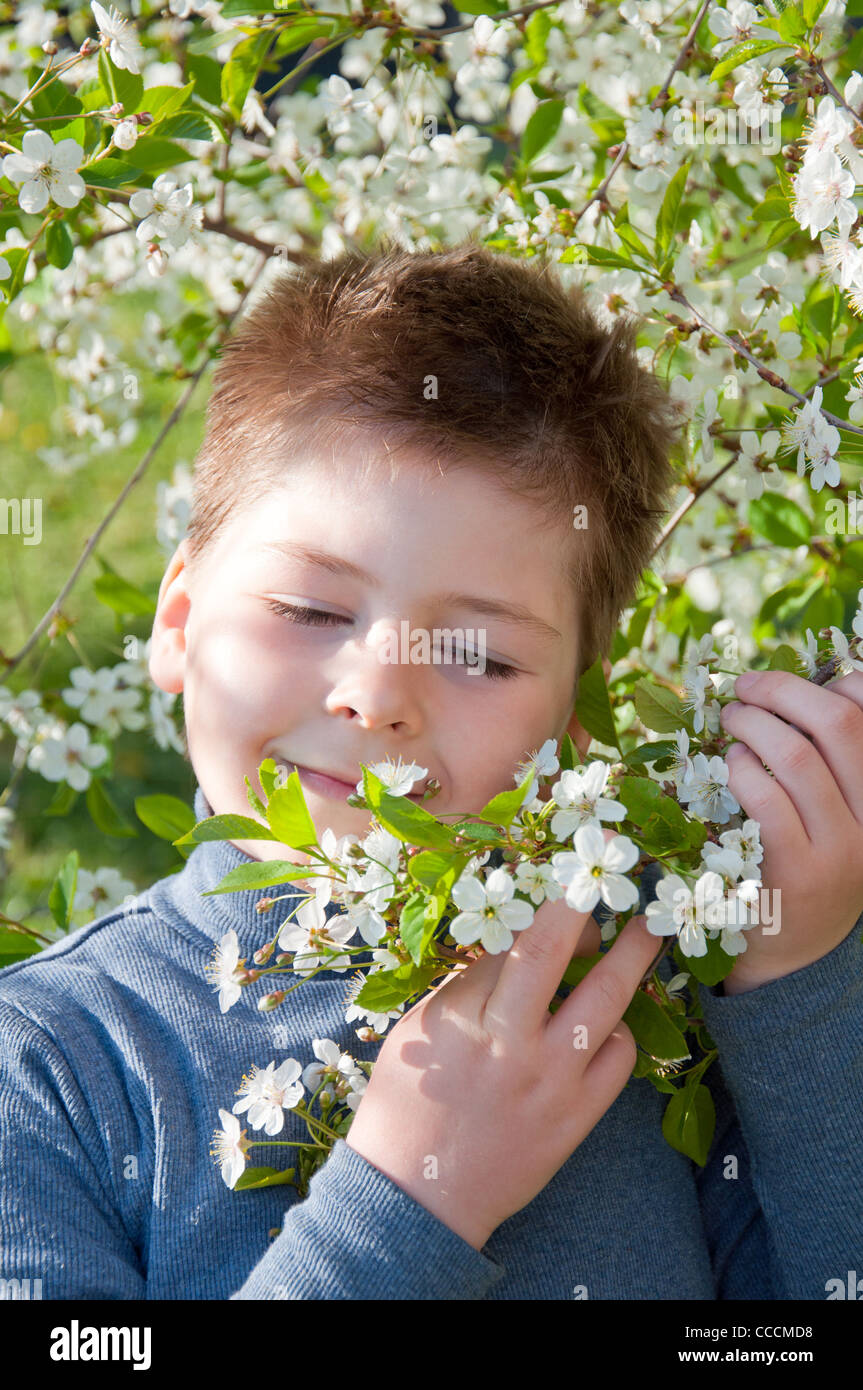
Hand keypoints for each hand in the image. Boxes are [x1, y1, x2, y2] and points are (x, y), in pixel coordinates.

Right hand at [345, 900, 657, 1250]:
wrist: (419, 1198)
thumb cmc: (405, 1106)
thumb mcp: (417, 1032)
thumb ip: (465, 988)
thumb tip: (511, 945)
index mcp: (462, 1018)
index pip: (508, 944)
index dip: (539, 909)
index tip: (561, 885)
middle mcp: (510, 1043)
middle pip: (553, 954)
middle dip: (586, 908)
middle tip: (613, 879)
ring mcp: (551, 1081)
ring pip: (606, 1002)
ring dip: (633, 958)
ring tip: (650, 932)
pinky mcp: (577, 1117)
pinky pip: (619, 1058)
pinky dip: (620, 1030)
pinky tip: (610, 1022)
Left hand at [719, 667, 862, 992]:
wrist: (793, 957)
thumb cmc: (805, 866)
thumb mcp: (834, 814)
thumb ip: (825, 761)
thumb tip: (796, 689)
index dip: (843, 683)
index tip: (802, 679)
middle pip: (837, 723)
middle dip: (783, 690)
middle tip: (745, 687)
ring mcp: (840, 848)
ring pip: (796, 755)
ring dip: (752, 723)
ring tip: (731, 720)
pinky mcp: (797, 873)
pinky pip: (766, 800)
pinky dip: (740, 769)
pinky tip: (730, 764)